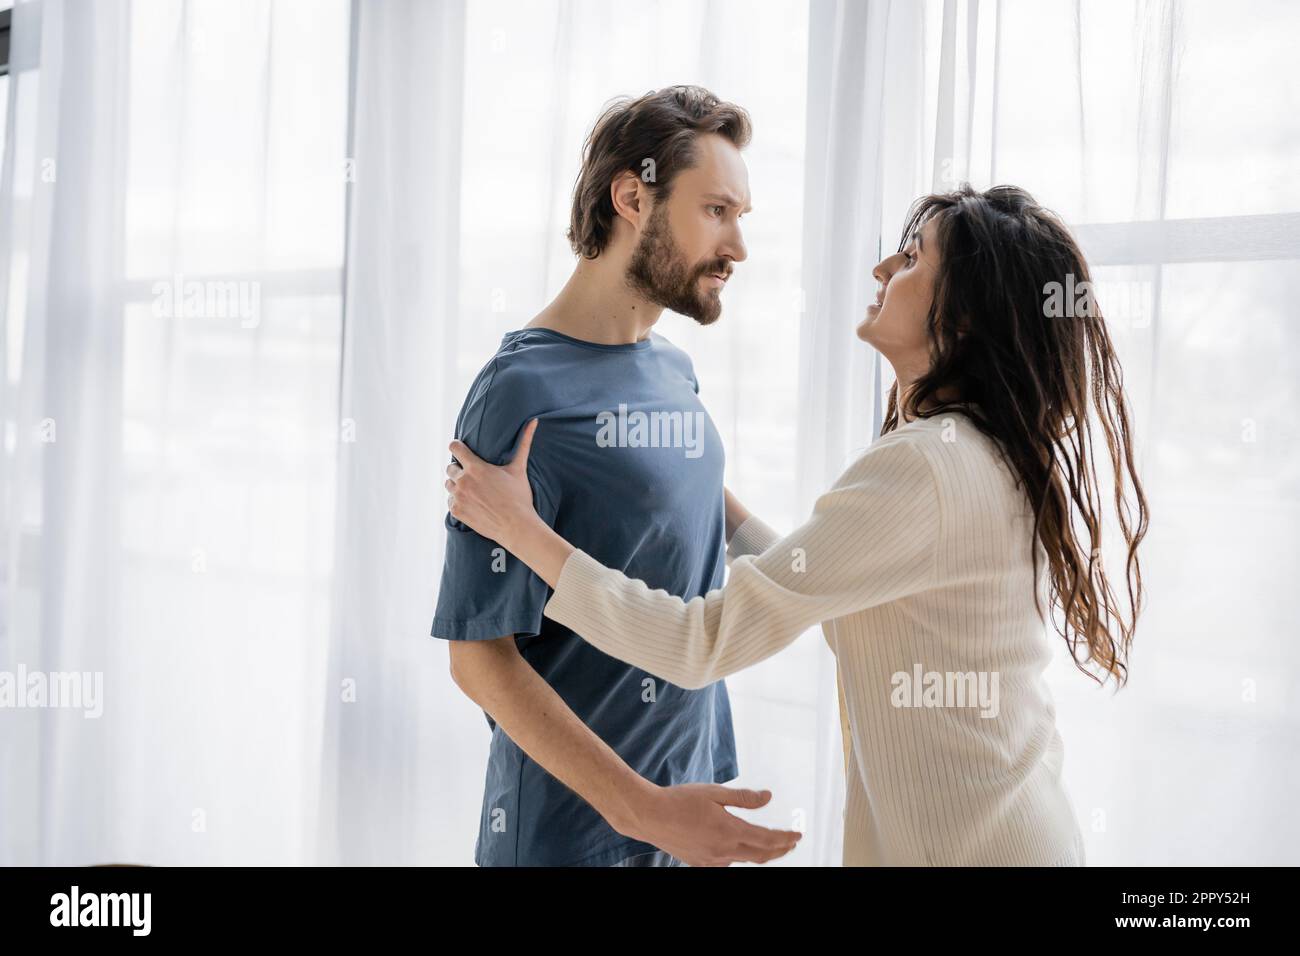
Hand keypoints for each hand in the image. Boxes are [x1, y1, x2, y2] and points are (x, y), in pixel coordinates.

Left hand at [447, 419, 541, 548]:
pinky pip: (450, 502)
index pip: (455, 448)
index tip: (460, 449)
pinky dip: (458, 501)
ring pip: (449, 485)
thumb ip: (524, 442)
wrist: (516, 526)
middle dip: (459, 469)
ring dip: (457, 485)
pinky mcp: (457, 511)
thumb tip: (535, 420)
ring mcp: (458, 497)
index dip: (457, 446)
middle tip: (473, 476)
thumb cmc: (519, 496)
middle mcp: (463, 481)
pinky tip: (473, 503)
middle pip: (450, 467)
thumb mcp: (519, 468)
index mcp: (475, 468)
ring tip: (472, 490)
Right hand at [618, 782, 801, 866]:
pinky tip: (738, 847)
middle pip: (761, 855)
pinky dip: (739, 855)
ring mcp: (711, 860)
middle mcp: (723, 850)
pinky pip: (727, 863)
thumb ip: (744, 798)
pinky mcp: (700, 863)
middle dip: (780, 850)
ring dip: (760, 853)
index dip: (786, 838)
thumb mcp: (715, 792)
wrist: (649, 816)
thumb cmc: (679, 800)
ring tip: (770, 844)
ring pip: (744, 860)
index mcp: (729, 830)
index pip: (768, 839)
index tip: (798, 834)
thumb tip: (768, 797)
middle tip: (791, 842)